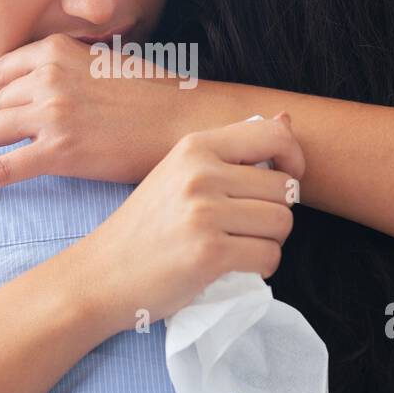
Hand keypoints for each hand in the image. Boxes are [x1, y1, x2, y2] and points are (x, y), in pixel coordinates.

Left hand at [0, 32, 196, 193]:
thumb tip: (51, 88)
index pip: (4, 70)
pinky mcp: (59, 151)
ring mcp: (51, 114)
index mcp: (58, 50)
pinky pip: (1, 167)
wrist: (187, 119)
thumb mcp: (107, 63)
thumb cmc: (156, 96)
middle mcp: (47, 77)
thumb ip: (73, 69)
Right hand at [64, 113, 304, 334]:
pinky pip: (269, 256)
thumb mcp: (179, 172)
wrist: (100, 274)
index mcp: (194, 147)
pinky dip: (261, 267)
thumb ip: (232, 149)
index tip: (284, 179)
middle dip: (277, 212)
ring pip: (282, 223)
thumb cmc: (145, 226)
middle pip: (285, 188)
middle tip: (247, 227)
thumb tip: (287, 118)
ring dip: (270, 241)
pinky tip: (235, 266)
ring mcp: (204, 213)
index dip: (293, 158)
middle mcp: (200, 174)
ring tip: (240, 245)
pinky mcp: (209, 253)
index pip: (274, 136)